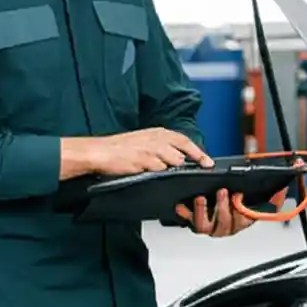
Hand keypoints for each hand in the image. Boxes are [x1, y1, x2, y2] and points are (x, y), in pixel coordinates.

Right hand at [84, 127, 213, 175]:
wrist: (99, 152)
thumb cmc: (118, 149)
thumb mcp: (142, 141)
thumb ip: (160, 147)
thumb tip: (177, 158)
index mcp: (156, 132)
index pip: (184, 140)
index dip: (198, 151)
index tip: (207, 161)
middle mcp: (156, 138)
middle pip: (184, 148)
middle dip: (196, 158)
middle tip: (205, 167)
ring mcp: (150, 149)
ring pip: (174, 160)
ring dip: (174, 167)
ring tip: (167, 172)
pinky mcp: (144, 160)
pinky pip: (160, 169)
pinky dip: (160, 173)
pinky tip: (153, 174)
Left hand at [175, 160, 300, 237]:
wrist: (216, 198)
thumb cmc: (238, 199)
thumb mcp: (256, 196)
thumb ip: (273, 195)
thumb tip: (286, 186)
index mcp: (242, 221)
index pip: (245, 220)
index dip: (242, 211)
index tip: (239, 197)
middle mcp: (226, 227)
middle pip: (225, 223)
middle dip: (223, 207)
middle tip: (222, 191)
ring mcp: (209, 226)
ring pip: (205, 225)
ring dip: (203, 211)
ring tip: (201, 198)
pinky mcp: (195, 221)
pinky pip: (188, 221)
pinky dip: (184, 213)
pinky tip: (181, 205)